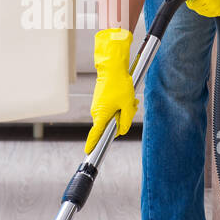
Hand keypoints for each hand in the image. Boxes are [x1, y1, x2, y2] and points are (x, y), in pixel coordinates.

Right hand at [85, 28, 136, 153]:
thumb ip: (125, 121)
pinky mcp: (100, 100)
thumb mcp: (127, 105)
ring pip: (112, 115)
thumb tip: (121, 130)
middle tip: (131, 108)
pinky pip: (111, 108)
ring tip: (130, 100)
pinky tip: (127, 97)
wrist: (112, 67)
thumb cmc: (119, 85)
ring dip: (122, 110)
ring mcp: (97, 105)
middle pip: (109, 124)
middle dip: (121, 120)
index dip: (92, 144)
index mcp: (101, 115)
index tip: (88, 152)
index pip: (95, 134)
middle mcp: (96, 112)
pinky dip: (119, 105)